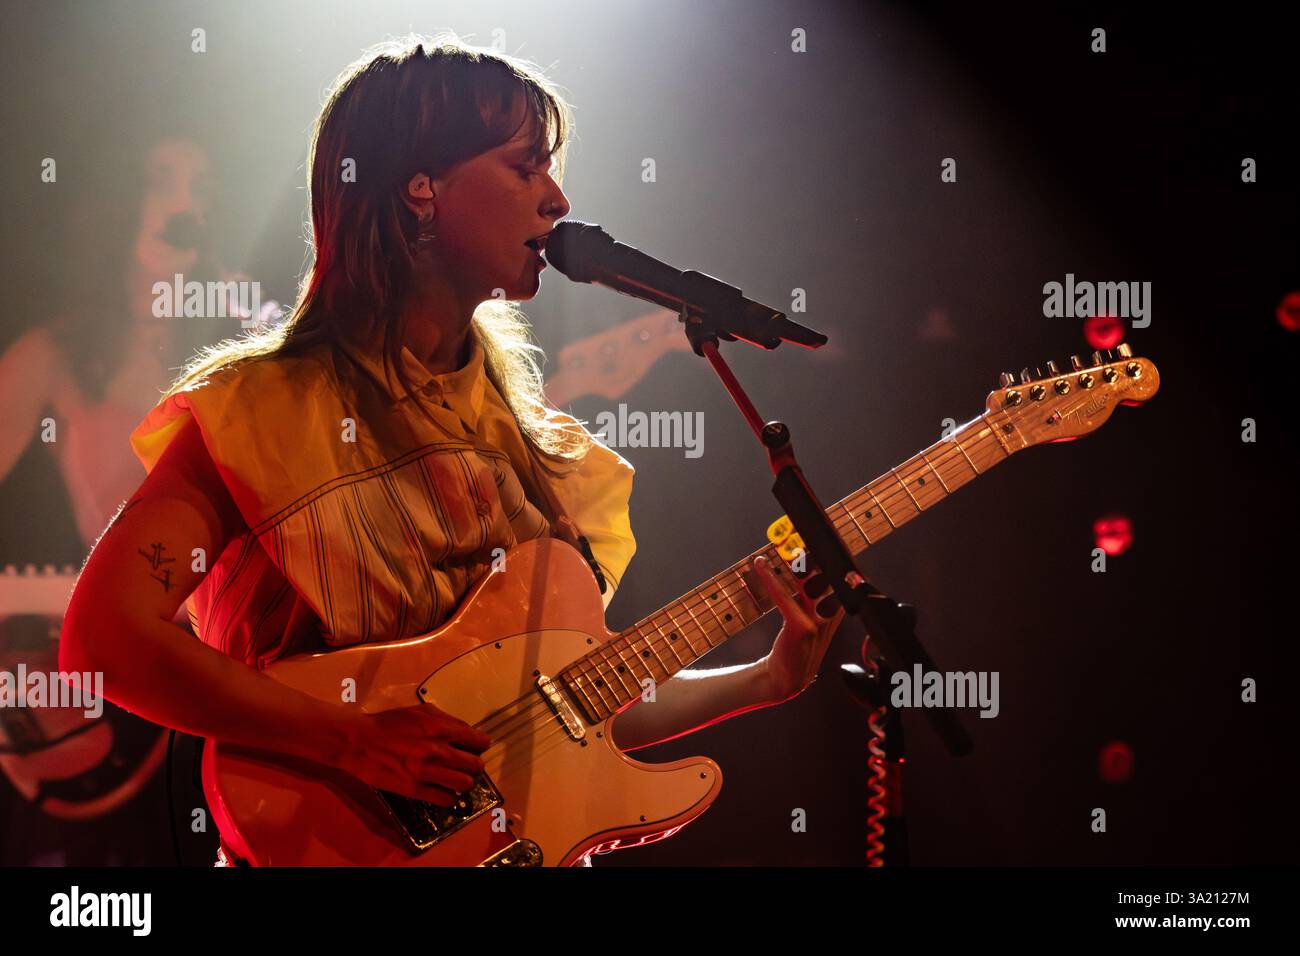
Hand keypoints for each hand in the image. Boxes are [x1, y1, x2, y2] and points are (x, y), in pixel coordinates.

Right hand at [331, 702, 491, 804]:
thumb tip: (466, 732)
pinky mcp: (415, 789)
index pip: (478, 741)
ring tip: (457, 778)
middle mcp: (437, 750)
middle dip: (474, 764)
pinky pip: (446, 799)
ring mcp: (426, 772)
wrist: (358, 741)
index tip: (476, 748)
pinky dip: (449, 797)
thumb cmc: (389, 723)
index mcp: (440, 728)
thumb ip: (446, 720)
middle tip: (466, 764)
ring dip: (464, 781)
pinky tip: (444, 791)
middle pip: (475, 765)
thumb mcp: (420, 711)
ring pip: (465, 784)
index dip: (480, 745)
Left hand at [752, 553, 845, 702]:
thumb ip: (809, 597)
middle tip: (801, 541)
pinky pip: (786, 597)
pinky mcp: (801, 628)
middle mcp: (830, 617)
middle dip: (816, 559)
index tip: (823, 540)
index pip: (840, 580)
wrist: (784, 679)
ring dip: (797, 565)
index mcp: (835, 614)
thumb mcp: (807, 619)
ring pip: (810, 585)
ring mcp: (818, 623)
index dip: (832, 560)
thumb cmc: (794, 648)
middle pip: (829, 579)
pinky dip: (772, 579)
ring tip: (785, 549)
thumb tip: (801, 567)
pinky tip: (761, 565)